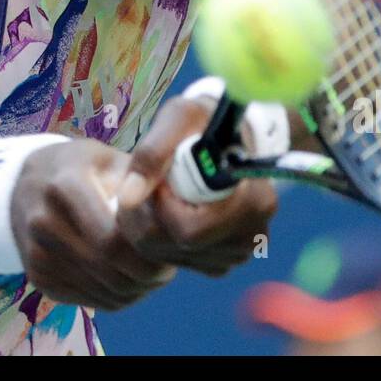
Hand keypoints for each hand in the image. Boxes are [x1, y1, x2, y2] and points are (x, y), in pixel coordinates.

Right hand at [10, 138, 178, 310]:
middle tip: (166, 270)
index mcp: (65, 187)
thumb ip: (141, 181)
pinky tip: (126, 280)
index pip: (112, 240)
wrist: (23, 185)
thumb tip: (177, 207)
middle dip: (146, 276)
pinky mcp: (36, 278)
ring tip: (149, 274)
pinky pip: (87, 301)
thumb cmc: (78, 168)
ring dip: (134, 290)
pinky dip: (114, 297)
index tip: (169, 253)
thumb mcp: (108, 158)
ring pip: (101, 291)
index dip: (147, 254)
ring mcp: (36, 254)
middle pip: (108, 269)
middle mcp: (44, 222)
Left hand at [113, 95, 278, 276]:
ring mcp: (237, 252)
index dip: (158, 206)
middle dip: (145, 217)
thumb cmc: (204, 123)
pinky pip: (175, 261)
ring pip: (170, 258)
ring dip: (148, 227)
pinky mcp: (221, 260)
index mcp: (253, 201)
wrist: (225, 136)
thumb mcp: (179, 119)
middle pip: (174, 248)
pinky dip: (159, 239)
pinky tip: (164, 209)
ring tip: (154, 192)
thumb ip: (152, 153)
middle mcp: (251, 235)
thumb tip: (127, 197)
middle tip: (142, 185)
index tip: (155, 178)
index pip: (188, 231)